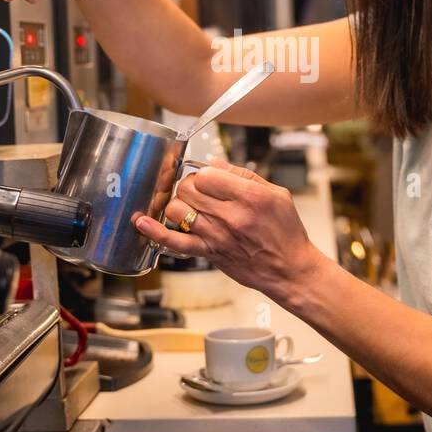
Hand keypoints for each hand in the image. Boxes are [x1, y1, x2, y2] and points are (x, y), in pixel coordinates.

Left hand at [133, 159, 330, 308]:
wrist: (289, 269)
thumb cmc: (285, 232)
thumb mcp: (277, 194)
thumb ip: (244, 175)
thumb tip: (214, 162)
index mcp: (250, 197)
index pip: (208, 174)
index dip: (205, 173)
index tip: (211, 178)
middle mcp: (231, 216)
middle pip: (189, 188)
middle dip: (190, 185)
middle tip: (201, 191)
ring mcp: (216, 236)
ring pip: (177, 209)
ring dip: (179, 203)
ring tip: (190, 206)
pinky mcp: (208, 253)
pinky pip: (173, 241)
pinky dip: (154, 231)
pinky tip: (142, 221)